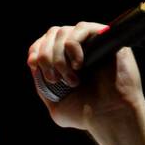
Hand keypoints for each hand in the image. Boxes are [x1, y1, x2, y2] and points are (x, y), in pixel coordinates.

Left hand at [26, 21, 144, 129]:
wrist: (110, 117)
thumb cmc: (86, 115)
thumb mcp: (55, 104)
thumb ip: (42, 84)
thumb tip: (34, 61)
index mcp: (65, 62)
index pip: (44, 43)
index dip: (36, 50)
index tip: (34, 64)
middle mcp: (78, 49)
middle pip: (51, 34)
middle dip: (46, 56)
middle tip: (53, 79)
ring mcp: (91, 42)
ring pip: (63, 31)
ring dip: (59, 55)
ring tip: (70, 79)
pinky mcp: (105, 37)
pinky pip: (82, 28)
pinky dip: (73, 45)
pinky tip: (78, 65)